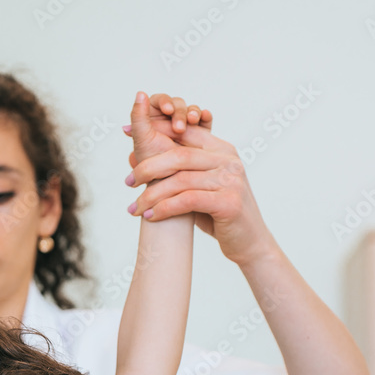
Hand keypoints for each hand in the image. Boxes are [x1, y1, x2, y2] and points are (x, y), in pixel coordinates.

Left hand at [123, 92, 211, 166]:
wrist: (169, 186)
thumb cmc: (153, 168)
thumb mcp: (143, 141)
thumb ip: (138, 118)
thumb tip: (139, 94)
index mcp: (152, 120)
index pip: (159, 101)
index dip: (164, 102)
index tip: (167, 110)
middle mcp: (168, 121)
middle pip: (177, 104)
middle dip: (179, 112)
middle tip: (179, 126)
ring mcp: (186, 127)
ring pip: (191, 111)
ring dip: (192, 112)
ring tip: (193, 121)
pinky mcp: (201, 134)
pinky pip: (205, 120)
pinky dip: (205, 117)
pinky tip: (205, 116)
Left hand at [124, 92, 272, 267]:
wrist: (248, 243)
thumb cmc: (217, 214)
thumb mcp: (194, 187)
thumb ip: (171, 171)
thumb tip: (131, 157)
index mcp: (221, 149)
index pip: (184, 132)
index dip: (155, 131)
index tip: (127, 134)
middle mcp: (229, 160)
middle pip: (178, 156)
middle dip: (147, 168)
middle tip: (128, 182)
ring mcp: (231, 180)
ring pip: (180, 180)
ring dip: (151, 195)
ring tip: (134, 207)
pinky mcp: (229, 202)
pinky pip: (187, 200)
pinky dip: (164, 209)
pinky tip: (150, 216)